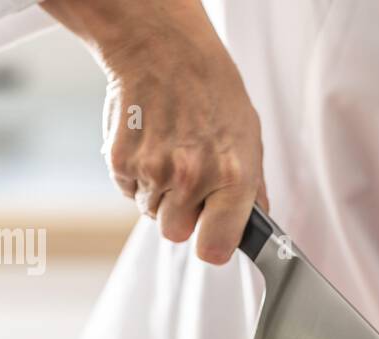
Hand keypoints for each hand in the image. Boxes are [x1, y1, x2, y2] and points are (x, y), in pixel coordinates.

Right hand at [42, 0, 266, 263]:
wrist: (164, 49)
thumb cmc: (212, 92)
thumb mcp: (248, 137)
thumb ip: (253, 189)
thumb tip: (257, 226)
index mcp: (233, 176)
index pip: (215, 248)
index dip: (212, 244)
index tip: (212, 237)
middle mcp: (192, 178)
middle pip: (176, 234)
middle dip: (182, 216)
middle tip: (188, 182)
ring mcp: (154, 170)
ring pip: (151, 213)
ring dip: (159, 193)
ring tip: (170, 153)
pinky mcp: (121, 161)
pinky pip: (128, 191)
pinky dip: (137, 176)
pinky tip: (150, 143)